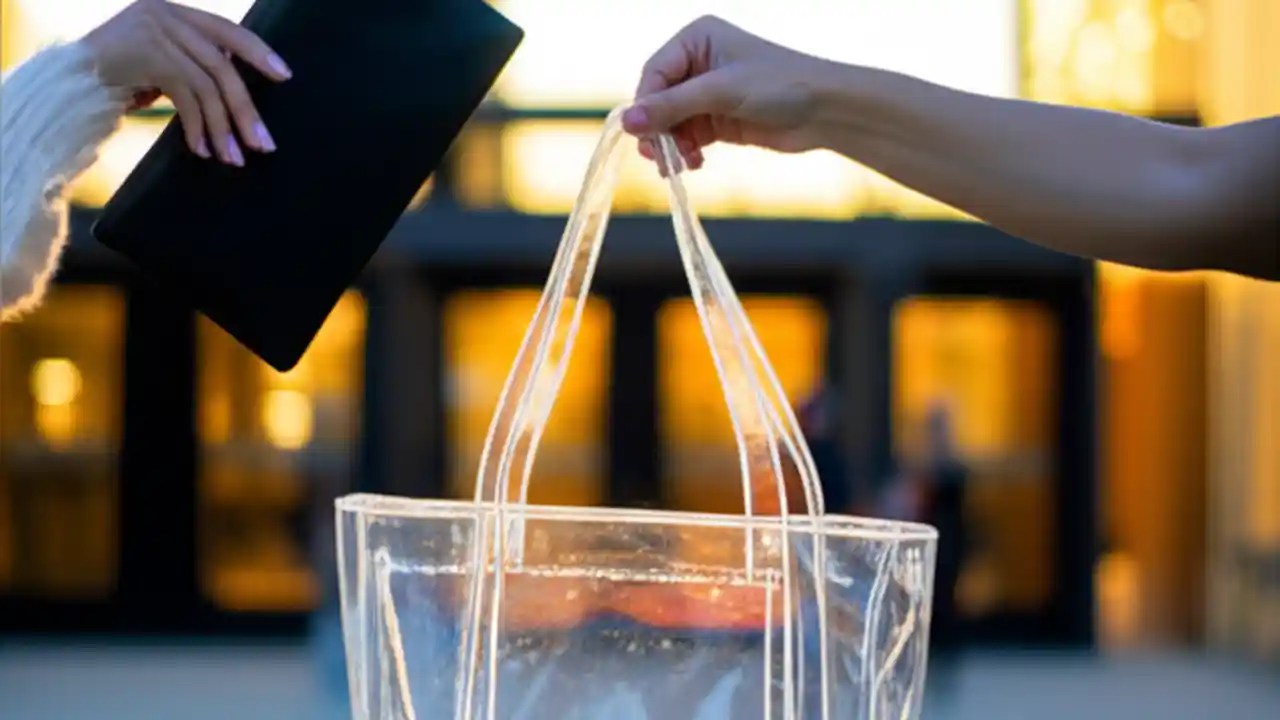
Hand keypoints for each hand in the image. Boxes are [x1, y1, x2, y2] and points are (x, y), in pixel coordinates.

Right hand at [82, 0, 291, 165]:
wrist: (67, 82)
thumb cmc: (120, 78)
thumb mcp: (162, 63)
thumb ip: (195, 65)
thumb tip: (239, 97)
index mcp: (176, 12)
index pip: (228, 30)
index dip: (258, 52)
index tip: (285, 76)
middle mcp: (166, 14)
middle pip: (222, 65)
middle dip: (245, 109)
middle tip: (264, 144)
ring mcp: (154, 32)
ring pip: (207, 85)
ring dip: (223, 127)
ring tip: (234, 158)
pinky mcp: (145, 55)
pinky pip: (185, 96)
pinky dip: (197, 127)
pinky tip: (202, 149)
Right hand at [623, 16, 832, 169]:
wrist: (826, 111)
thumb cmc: (779, 85)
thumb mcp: (721, 92)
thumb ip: (671, 106)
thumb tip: (627, 122)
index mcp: (696, 38)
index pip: (654, 73)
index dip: (646, 105)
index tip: (642, 134)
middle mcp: (699, 62)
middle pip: (659, 99)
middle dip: (658, 129)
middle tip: (658, 157)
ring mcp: (708, 92)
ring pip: (671, 122)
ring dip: (671, 145)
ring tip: (678, 165)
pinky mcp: (719, 119)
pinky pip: (688, 136)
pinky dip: (686, 151)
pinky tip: (694, 163)